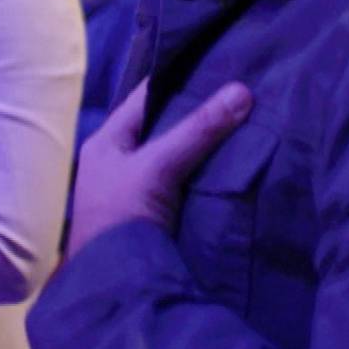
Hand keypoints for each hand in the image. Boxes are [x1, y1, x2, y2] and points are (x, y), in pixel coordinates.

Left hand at [67, 79, 252, 257]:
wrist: (113, 284)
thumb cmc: (122, 214)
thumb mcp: (159, 165)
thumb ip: (198, 129)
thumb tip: (242, 91)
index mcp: (106, 143)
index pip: (145, 99)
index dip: (176, 80)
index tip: (214, 65)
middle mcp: (117, 163)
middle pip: (163, 129)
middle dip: (196, 115)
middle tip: (237, 94)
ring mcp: (136, 192)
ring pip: (176, 157)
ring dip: (203, 146)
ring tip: (243, 123)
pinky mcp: (155, 217)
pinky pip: (184, 184)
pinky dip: (204, 175)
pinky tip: (232, 165)